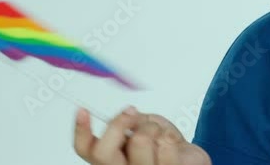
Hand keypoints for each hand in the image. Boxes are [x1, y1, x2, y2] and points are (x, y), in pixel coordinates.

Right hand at [73, 105, 211, 164]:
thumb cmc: (165, 145)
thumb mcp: (146, 125)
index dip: (80, 131)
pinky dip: (170, 136)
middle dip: (119, 124)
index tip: (82, 110)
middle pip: (103, 152)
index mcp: (111, 157)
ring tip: (159, 134)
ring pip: (138, 141)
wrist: (189, 160)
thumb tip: (128, 116)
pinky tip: (172, 144)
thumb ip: (133, 121)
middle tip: (132, 114)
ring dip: (153, 128)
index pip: (85, 149)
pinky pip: (164, 146)